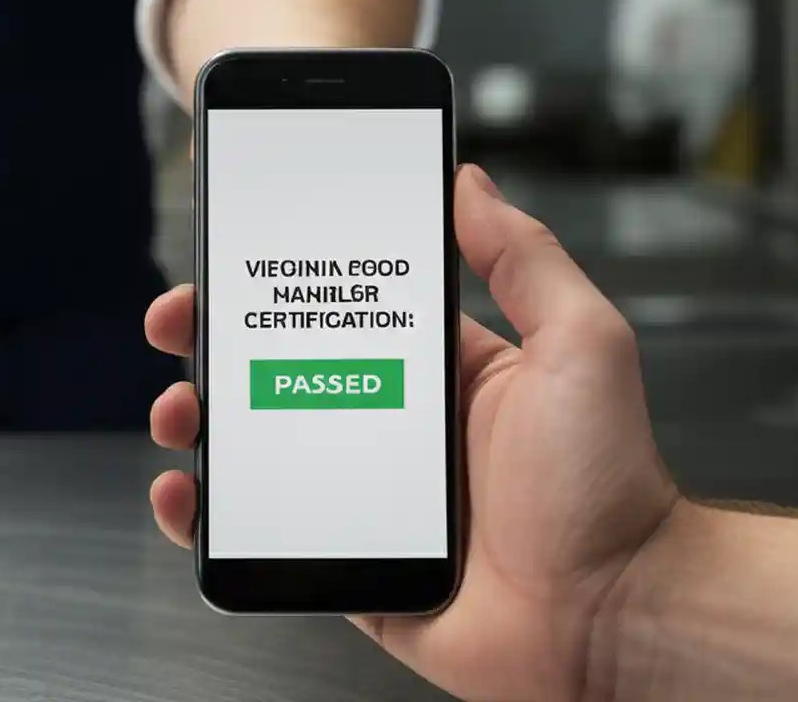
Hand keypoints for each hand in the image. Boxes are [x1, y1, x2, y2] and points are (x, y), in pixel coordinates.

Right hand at [143, 165, 678, 700]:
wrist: (616, 614)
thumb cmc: (608, 484)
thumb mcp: (578, 343)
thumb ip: (524, 259)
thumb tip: (468, 182)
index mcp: (440, 371)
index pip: (342, 309)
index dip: (282, 281)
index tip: (235, 251)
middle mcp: (397, 427)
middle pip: (282, 373)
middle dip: (219, 343)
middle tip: (181, 322)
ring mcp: (367, 497)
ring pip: (259, 451)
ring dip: (203, 423)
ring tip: (182, 410)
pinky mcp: (352, 562)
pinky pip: (264, 537)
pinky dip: (211, 519)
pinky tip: (187, 495)